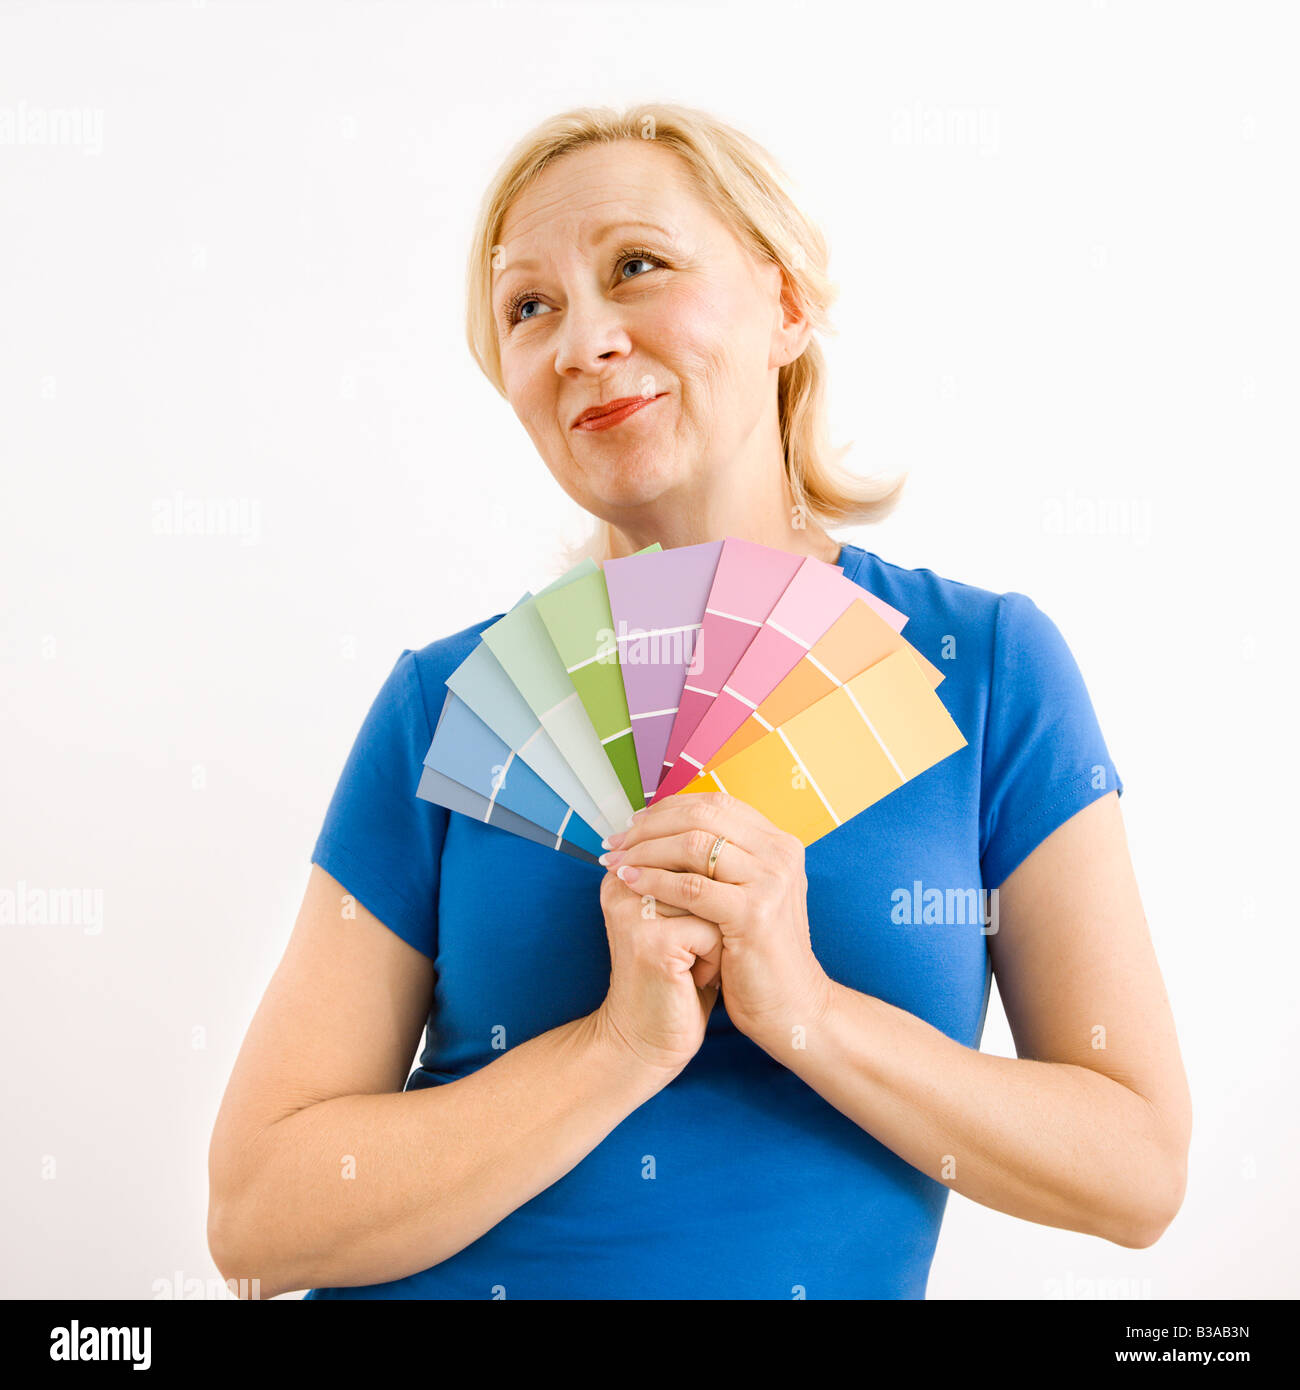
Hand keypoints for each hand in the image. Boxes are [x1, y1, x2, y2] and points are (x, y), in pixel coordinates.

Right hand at [593, 864, 724, 1075]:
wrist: (647, 1042)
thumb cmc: (675, 980)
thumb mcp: (681, 919)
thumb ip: (691, 878)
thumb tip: (733, 839)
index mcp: (626, 874)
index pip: (690, 848)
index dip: (710, 891)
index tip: (690, 930)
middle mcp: (622, 886)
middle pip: (702, 871)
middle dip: (714, 912)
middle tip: (696, 948)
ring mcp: (635, 912)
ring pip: (712, 897)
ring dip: (718, 934)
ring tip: (694, 963)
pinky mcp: (651, 941)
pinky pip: (712, 931)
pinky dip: (715, 959)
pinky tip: (693, 979)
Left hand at [598, 793, 834, 1048]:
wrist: (790, 1006)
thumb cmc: (758, 952)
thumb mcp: (747, 893)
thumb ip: (722, 859)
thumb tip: (665, 825)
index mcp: (778, 843)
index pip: (715, 804)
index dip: (668, 809)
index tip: (633, 824)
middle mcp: (780, 854)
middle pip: (703, 817)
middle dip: (651, 826)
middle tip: (616, 841)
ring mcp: (771, 881)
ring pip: (694, 845)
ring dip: (646, 850)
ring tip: (616, 860)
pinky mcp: (754, 913)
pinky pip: (692, 887)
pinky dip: (654, 880)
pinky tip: (629, 882)